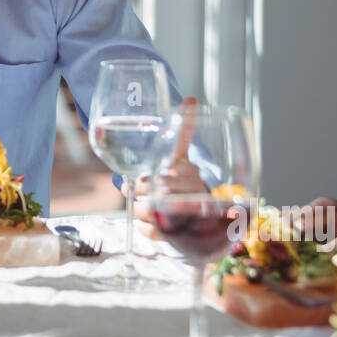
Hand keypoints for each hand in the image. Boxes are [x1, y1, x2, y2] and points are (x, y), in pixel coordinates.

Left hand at [132, 96, 200, 239]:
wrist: (202, 218)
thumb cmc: (185, 183)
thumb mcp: (181, 156)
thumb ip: (183, 130)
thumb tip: (192, 99)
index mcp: (192, 173)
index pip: (168, 172)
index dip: (150, 178)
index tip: (146, 179)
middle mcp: (195, 194)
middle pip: (157, 189)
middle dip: (140, 190)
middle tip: (133, 189)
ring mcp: (189, 218)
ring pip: (153, 211)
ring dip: (139, 208)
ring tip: (139, 206)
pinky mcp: (180, 238)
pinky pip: (154, 233)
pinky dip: (144, 228)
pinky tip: (146, 222)